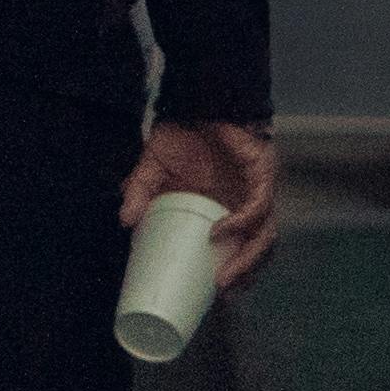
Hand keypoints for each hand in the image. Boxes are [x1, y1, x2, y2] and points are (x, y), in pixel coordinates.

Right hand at [123, 119, 280, 291]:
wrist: (200, 94)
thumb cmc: (184, 132)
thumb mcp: (154, 168)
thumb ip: (139, 192)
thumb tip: (125, 221)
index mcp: (226, 206)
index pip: (242, 248)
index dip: (236, 273)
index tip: (215, 296)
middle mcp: (247, 202)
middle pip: (259, 249)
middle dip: (243, 275)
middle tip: (218, 294)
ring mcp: (258, 189)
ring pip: (265, 235)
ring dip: (246, 260)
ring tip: (223, 279)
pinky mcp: (264, 172)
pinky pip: (258, 206)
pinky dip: (241, 222)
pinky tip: (220, 231)